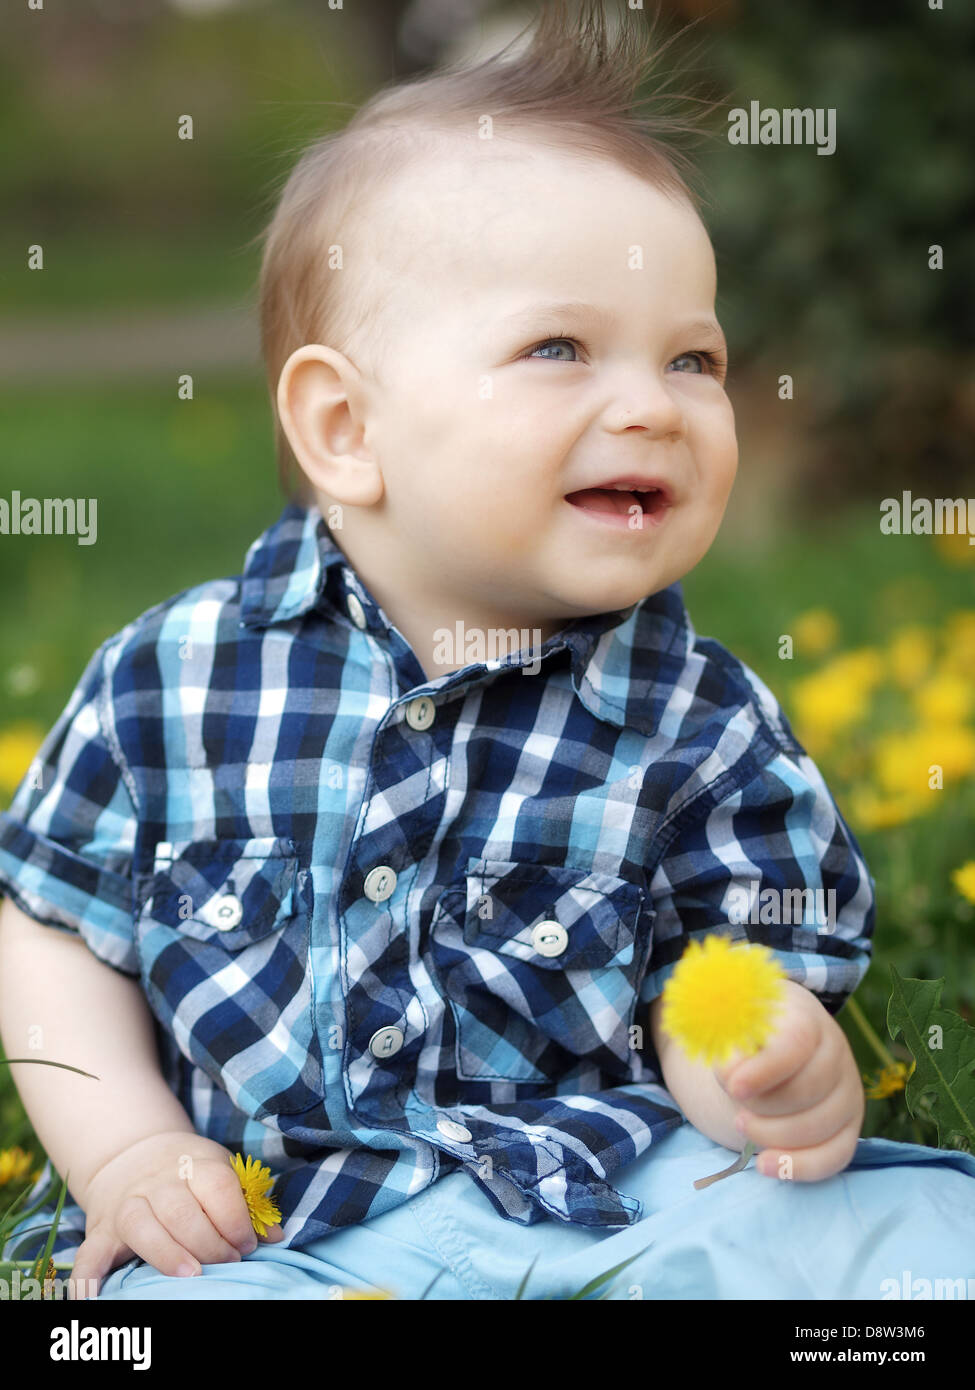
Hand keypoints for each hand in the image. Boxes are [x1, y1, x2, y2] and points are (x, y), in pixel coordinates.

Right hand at [69, 1131, 283, 1297]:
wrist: (133, 1153)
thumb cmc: (189, 1174)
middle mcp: (157, 1181)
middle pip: (181, 1209)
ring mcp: (126, 1203)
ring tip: (190, 1276)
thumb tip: (277, 1236)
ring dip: (166, 1252)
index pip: (216, 1185)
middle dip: (208, 1242)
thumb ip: (247, 1204)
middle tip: (228, 1263)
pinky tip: (92, 1298)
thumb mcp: (220, 1173)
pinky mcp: (100, 1228)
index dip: (235, 1218)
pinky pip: (89, 1251)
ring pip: (140, 1224)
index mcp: (194, 1163)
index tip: (248, 1245)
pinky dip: (87, 1275)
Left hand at [713, 980, 864, 1181]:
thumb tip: (733, 1075)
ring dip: (774, 1136)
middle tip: (737, 1110)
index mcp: (804, 1017)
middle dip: (765, 1107)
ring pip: (821, 1126)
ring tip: (742, 1126)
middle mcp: (835, 1050)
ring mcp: (847, 1090)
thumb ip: (727, 1045)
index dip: (767, 1069)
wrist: (768, 1047)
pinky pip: (835, 1156)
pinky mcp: (849, 1126)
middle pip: (809, 1089)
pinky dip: (799, 1166)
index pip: (796, 1042)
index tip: (734, 1088)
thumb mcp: (731, 1029)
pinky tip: (765, 1165)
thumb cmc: (746, 1036)